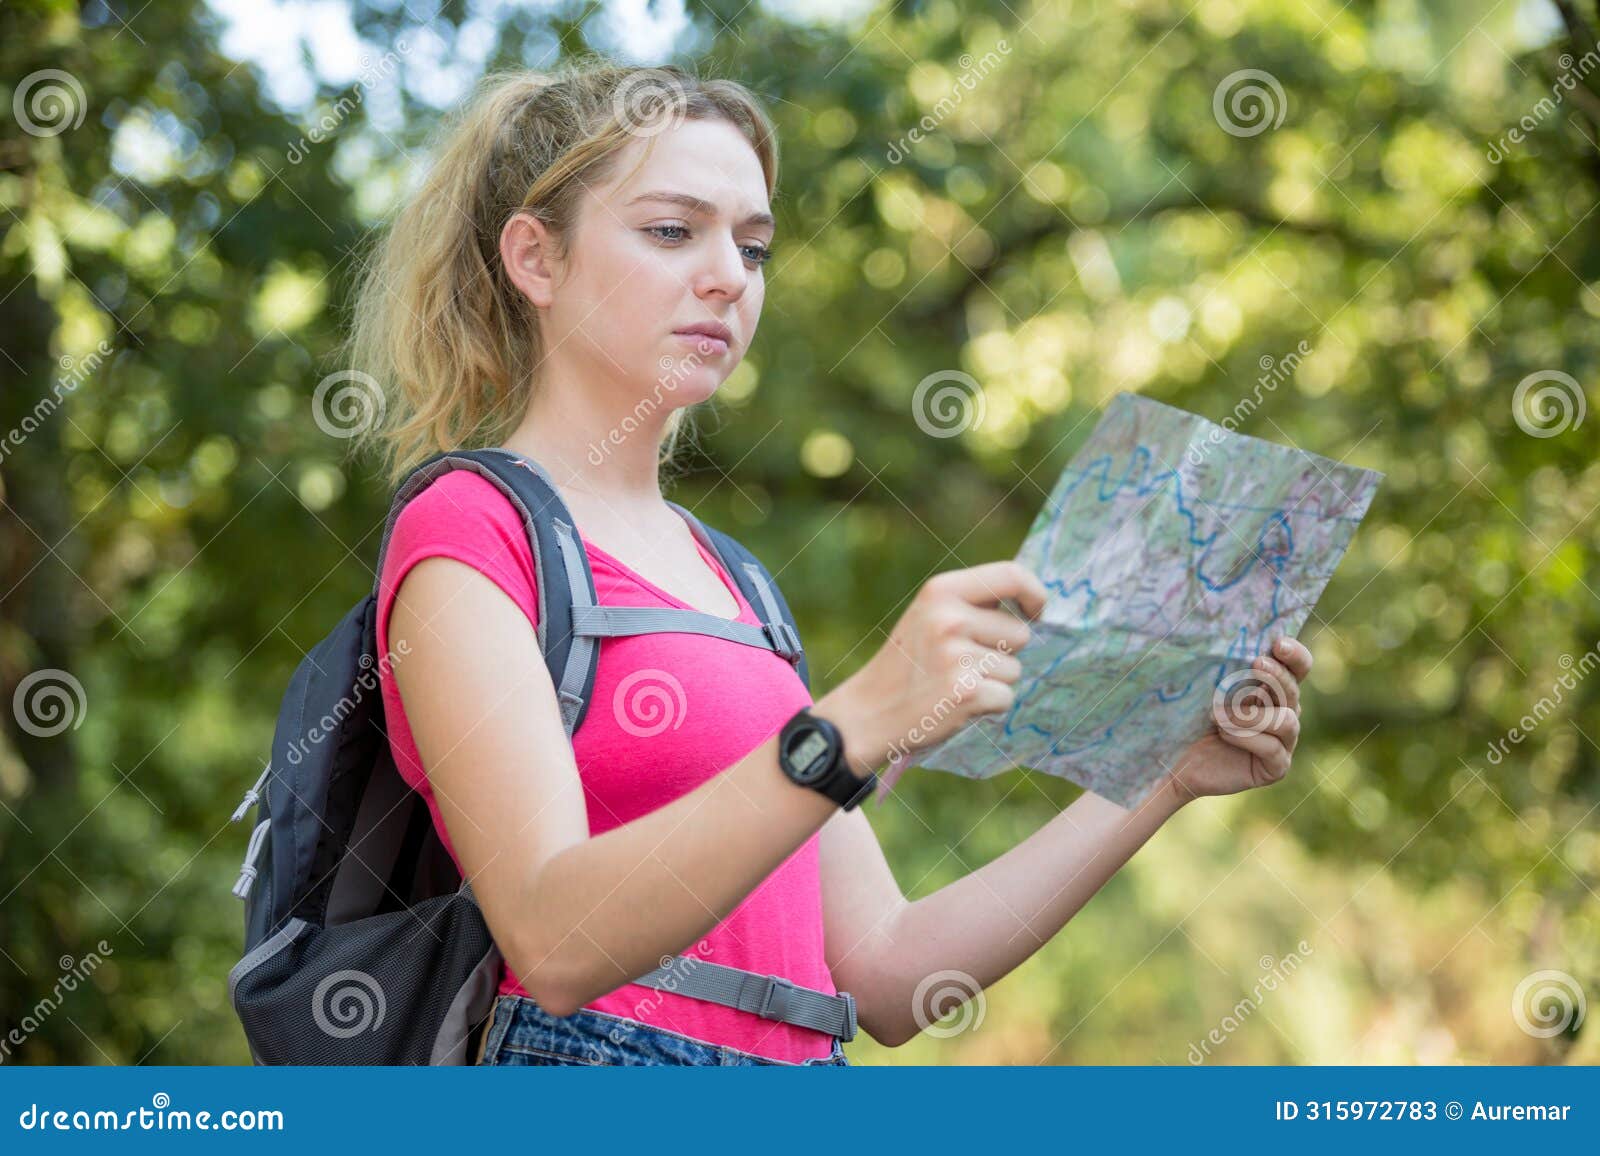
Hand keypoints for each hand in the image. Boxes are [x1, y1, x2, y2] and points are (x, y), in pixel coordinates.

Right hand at [814, 561, 1048, 776]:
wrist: (868, 712)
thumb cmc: (908, 664)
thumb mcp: (929, 617)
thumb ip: (972, 604)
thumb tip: (1032, 599)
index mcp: (940, 591)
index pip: (1012, 574)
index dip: (1035, 593)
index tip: (1037, 613)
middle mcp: (949, 618)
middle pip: (1021, 633)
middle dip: (1003, 652)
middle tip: (959, 664)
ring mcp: (956, 656)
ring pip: (1014, 670)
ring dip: (992, 682)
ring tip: (952, 684)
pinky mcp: (966, 692)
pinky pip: (1006, 698)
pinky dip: (987, 707)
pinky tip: (954, 704)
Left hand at [1159, 636, 1312, 806]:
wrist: (1175, 759)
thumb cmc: (1189, 717)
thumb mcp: (1206, 686)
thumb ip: (1225, 668)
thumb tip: (1228, 639)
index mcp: (1273, 689)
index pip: (1298, 667)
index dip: (1294, 655)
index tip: (1278, 643)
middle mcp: (1284, 712)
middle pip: (1294, 690)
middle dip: (1276, 675)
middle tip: (1256, 664)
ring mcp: (1284, 741)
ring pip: (1286, 721)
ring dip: (1251, 715)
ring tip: (1217, 715)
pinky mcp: (1276, 766)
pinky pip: (1273, 748)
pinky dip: (1247, 738)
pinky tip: (1223, 734)